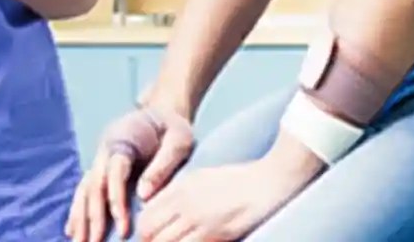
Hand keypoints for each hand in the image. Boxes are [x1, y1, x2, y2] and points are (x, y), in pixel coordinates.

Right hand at [66, 103, 193, 240]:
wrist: (161, 111)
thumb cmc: (172, 126)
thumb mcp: (179, 140)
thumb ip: (163, 165)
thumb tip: (143, 195)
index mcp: (122, 138)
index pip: (114, 172)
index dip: (116, 199)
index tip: (123, 226)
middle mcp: (105, 150)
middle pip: (94, 184)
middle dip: (93, 216)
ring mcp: (101, 159)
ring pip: (85, 189)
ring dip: (80, 217)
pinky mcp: (102, 169)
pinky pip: (86, 190)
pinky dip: (78, 210)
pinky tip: (73, 231)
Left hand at [136, 154, 313, 241]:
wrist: (268, 182)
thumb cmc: (239, 180)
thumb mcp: (203, 178)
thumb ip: (180, 192)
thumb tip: (158, 207)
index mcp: (181, 187)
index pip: (147, 214)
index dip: (144, 230)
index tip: (149, 238)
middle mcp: (184, 202)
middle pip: (149, 231)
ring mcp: (198, 218)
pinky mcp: (213, 233)